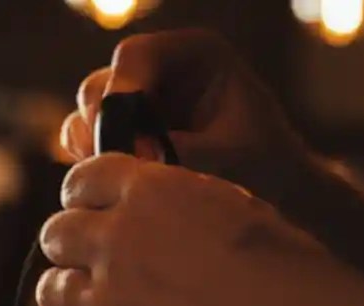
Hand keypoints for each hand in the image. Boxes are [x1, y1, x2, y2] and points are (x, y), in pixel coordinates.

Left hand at [36, 153, 324, 305]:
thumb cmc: (287, 274)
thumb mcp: (234, 207)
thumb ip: (178, 203)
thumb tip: (158, 211)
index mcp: (150, 191)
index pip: (82, 179)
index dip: (85, 198)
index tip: (92, 212)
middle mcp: (116, 239)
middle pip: (57, 233)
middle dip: (71, 246)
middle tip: (91, 265)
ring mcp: (107, 300)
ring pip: (51, 290)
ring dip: (68, 296)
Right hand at [60, 30, 310, 209]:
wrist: (276, 192)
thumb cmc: (267, 164)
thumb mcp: (234, 156)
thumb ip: (186, 152)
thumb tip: (135, 160)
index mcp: (194, 54)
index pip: (136, 56)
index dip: (120, 92)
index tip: (125, 139)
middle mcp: (159, 72)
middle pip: (102, 85)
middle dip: (102, 128)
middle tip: (116, 168)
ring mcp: (138, 104)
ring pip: (88, 115)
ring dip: (92, 149)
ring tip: (113, 181)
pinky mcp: (126, 136)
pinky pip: (87, 143)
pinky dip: (91, 163)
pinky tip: (109, 186)